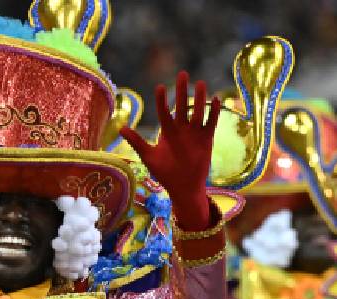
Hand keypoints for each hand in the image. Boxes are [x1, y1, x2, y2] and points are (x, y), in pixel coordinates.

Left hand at [120, 71, 221, 229]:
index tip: (160, 87)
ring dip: (200, 98)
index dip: (162, 100)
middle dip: (182, 91)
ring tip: (200, 83)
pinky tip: (215, 100)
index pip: (164, 112)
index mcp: (167, 132)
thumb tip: (121, 128)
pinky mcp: (207, 139)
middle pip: (182, 106)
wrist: (184, 188)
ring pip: (198, 112)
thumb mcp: (149, 157)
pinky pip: (211, 123)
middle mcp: (182, 129)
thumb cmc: (165, 174)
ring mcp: (195, 133)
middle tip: (183, 74)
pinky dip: (213, 112)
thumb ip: (137, 142)